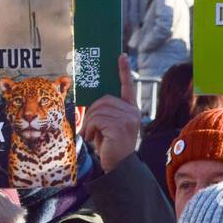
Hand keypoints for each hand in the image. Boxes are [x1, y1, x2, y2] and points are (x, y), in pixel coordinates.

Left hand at [81, 54, 141, 172]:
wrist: (119, 166)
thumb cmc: (111, 146)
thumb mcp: (109, 126)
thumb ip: (106, 112)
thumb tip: (92, 104)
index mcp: (131, 110)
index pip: (128, 86)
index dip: (124, 71)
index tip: (121, 55)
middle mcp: (132, 112)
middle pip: (103, 100)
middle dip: (92, 113)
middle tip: (90, 129)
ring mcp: (128, 119)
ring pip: (97, 110)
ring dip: (90, 124)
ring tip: (92, 136)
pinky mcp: (119, 126)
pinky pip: (96, 120)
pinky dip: (90, 130)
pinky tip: (93, 139)